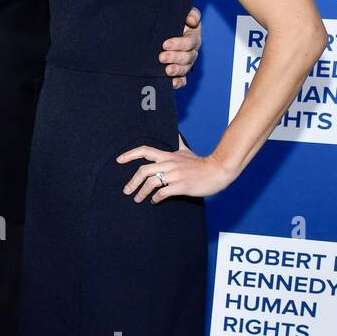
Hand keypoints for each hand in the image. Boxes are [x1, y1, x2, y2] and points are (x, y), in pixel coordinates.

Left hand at [117, 143, 233, 202]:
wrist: (217, 170)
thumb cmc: (201, 163)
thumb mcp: (187, 151)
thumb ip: (178, 144)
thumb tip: (176, 134)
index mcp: (168, 156)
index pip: (145, 150)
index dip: (130, 154)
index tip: (119, 160)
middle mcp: (169, 164)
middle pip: (143, 170)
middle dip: (132, 182)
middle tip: (127, 190)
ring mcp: (175, 175)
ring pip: (151, 182)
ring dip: (141, 192)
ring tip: (138, 199)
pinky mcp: (181, 186)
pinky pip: (163, 192)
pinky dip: (155, 198)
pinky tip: (154, 201)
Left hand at [160, 6, 200, 89]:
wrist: (162, 31)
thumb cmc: (172, 22)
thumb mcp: (181, 14)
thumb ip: (190, 13)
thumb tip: (192, 21)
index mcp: (193, 37)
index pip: (190, 42)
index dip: (179, 44)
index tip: (164, 44)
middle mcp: (191, 51)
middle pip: (188, 57)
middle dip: (174, 57)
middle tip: (161, 57)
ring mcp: (186, 63)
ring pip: (185, 69)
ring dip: (176, 70)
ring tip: (167, 71)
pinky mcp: (180, 73)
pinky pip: (183, 80)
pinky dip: (178, 82)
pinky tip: (172, 83)